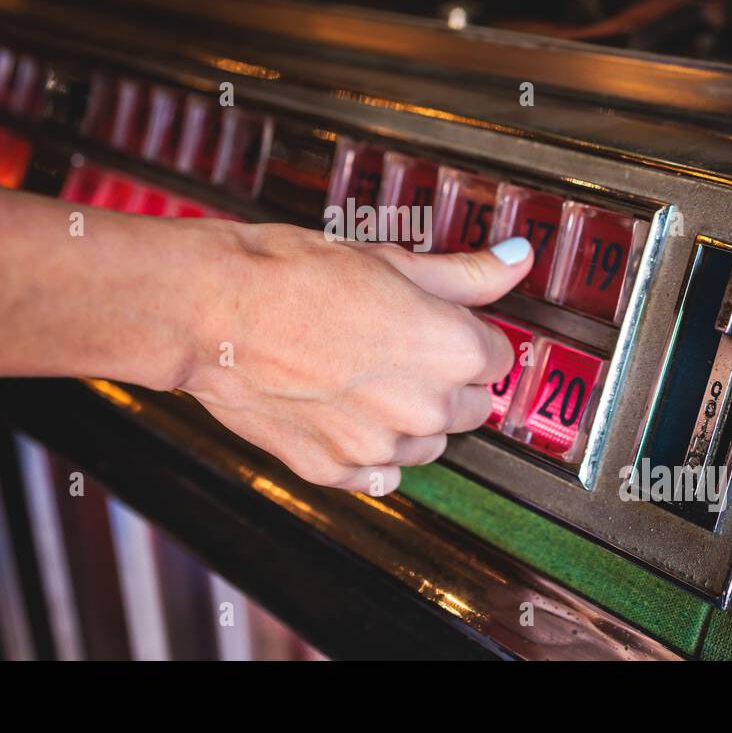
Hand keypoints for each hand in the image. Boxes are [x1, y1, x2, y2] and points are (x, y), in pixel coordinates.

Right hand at [176, 223, 532, 494]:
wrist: (212, 311)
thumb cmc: (293, 276)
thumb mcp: (390, 260)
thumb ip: (467, 274)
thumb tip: (519, 259)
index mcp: (453, 351)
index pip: (496, 359)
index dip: (465, 336)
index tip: (435, 325)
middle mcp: (425, 409)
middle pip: (467, 408)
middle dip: (441, 381)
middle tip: (391, 345)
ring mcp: (378, 447)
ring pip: (424, 444)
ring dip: (406, 419)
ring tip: (358, 374)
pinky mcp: (333, 471)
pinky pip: (376, 473)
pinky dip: (364, 450)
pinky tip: (336, 409)